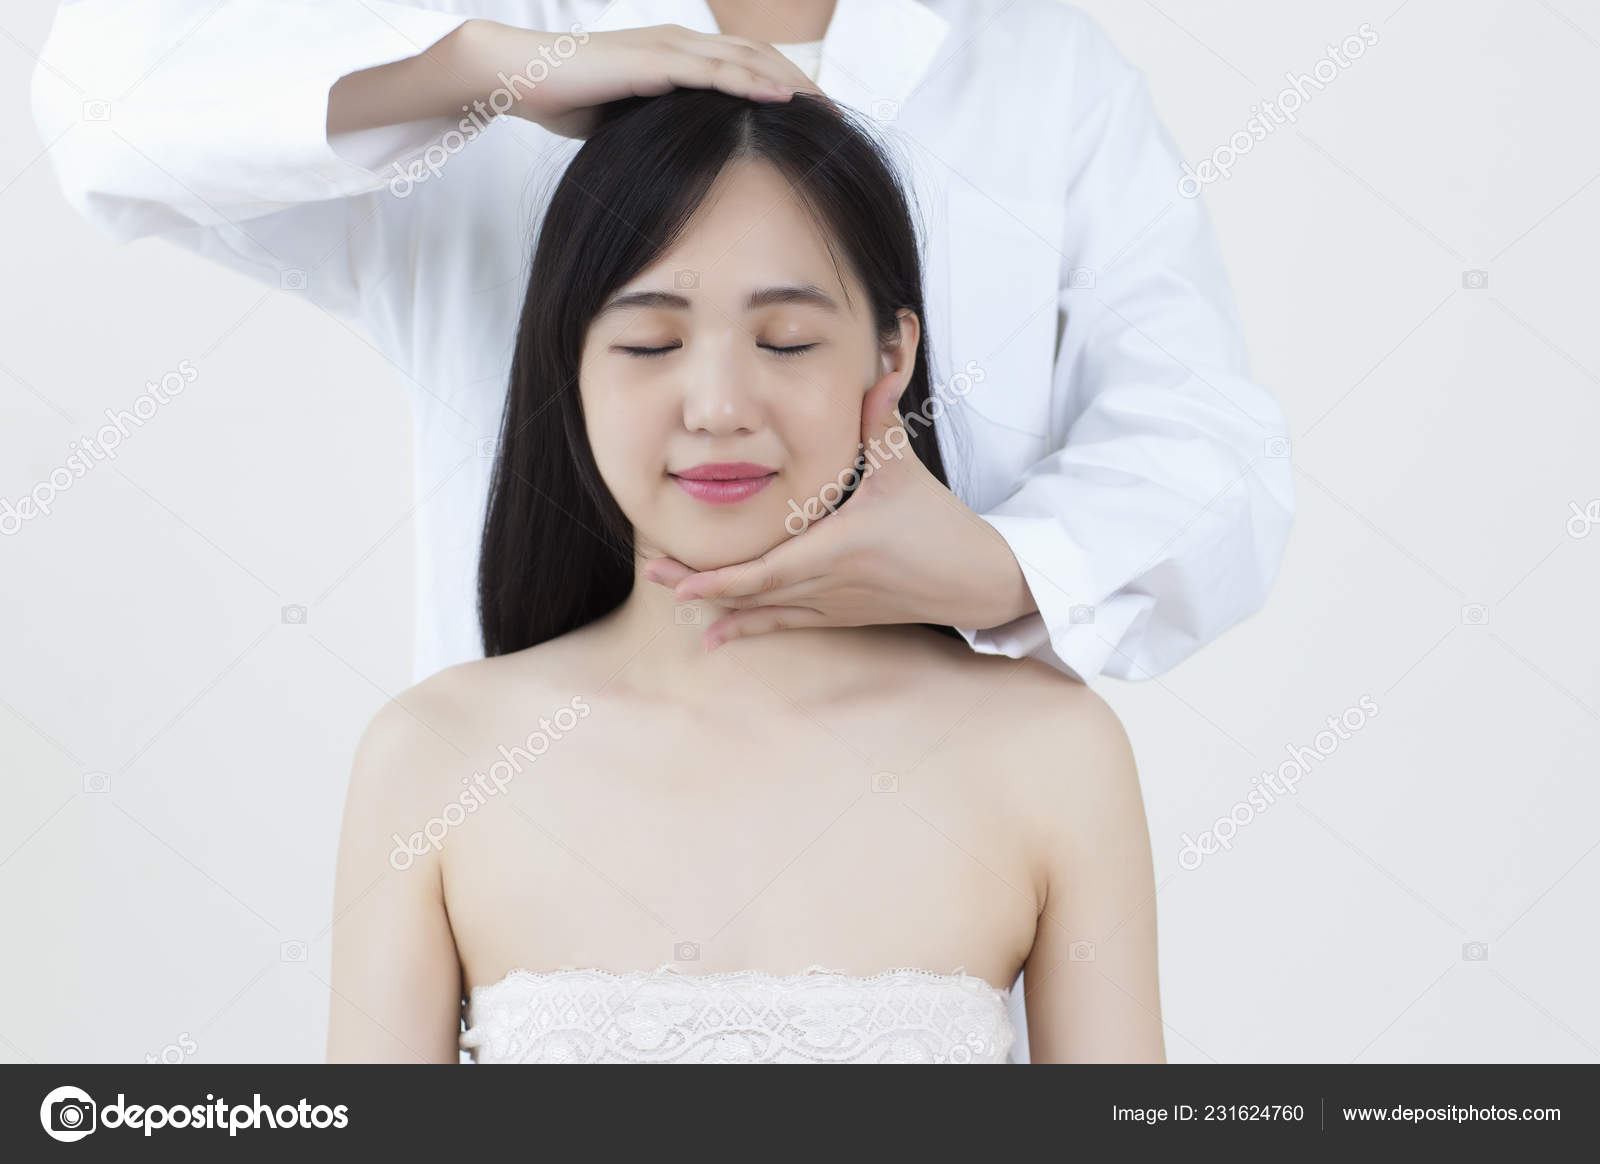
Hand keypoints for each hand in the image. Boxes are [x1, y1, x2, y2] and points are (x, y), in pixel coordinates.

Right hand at [457, 20, 824, 138]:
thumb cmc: (570, 99)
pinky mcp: (653, 61)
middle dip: (804, 87)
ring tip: (827, 109)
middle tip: (841, 118)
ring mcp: (669, 48)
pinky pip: (713, 71)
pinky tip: (782, 97)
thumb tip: (688, 165)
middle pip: (759, 61)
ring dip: (791, 83)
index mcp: (680, 56)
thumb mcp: (630, 120)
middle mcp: (681, 43)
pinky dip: (751, 83)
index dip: (788, 90)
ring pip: (745, 62)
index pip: (747, 69)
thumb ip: (662, 129)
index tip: (820, 121)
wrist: (521, 74)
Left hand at [644, 372, 1037, 649]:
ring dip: (717, 604)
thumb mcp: (905, 471)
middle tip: (652, 573)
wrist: (975, 580)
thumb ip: (879, 421)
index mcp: (839, 547)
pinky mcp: (840, 616)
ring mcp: (833, 604)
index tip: (680, 576)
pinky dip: (748, 628)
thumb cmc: (939, 524)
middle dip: (699, 583)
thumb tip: (877, 367)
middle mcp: (829, 583)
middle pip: (752, 591)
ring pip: (764, 611)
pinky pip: (784, 624)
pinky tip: (713, 638)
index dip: (720, 576)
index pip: (768, 569)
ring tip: (671, 596)